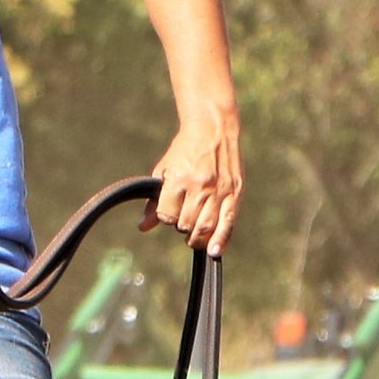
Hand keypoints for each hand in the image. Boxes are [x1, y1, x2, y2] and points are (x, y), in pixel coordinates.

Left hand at [144, 110, 242, 256]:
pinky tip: (214, 250)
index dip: (166, 217)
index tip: (169, 211)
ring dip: (197, 237)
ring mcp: (219, 191)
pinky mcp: (235, 193)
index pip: (167, 216)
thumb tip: (143, 227)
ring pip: (205, 228)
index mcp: (179, 180)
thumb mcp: (164, 170)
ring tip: (194, 236)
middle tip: (184, 218)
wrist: (213, 128)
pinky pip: (228, 223)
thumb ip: (154, 200)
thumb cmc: (185, 149)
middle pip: (186, 224)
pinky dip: (220, 239)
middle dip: (181, 226)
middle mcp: (200, 187)